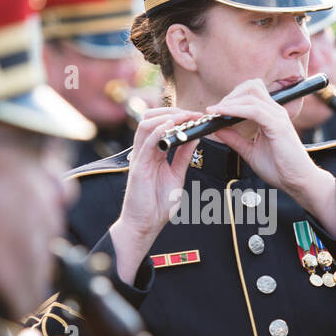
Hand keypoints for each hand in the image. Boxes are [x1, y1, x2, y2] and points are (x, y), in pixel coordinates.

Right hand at [109, 106, 202, 283]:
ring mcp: (139, 158)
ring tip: (184, 116)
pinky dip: (158, 130)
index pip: (162, 124)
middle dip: (173, 111)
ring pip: (145, 125)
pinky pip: (146, 143)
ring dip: (166, 116)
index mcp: (153, 153)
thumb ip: (184, 156)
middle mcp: (144, 152)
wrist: (145, 225)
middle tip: (192, 114)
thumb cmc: (157, 204)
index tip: (197, 116)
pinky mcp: (138, 167)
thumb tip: (194, 136)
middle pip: (151, 119)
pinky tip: (171, 126)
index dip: (179, 116)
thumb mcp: (177, 175)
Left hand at [209, 80, 335, 237]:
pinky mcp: (277, 125)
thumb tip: (217, 129)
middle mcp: (275, 111)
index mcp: (270, 115)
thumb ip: (234, 139)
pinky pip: (253, 110)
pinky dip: (235, 110)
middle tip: (214, 111)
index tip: (213, 110)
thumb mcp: (250, 151)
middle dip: (230, 95)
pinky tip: (222, 115)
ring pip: (250, 95)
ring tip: (214, 112)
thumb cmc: (280, 168)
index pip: (251, 93)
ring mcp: (277, 116)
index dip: (231, 97)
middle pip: (250, 87)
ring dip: (229, 102)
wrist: (298, 181)